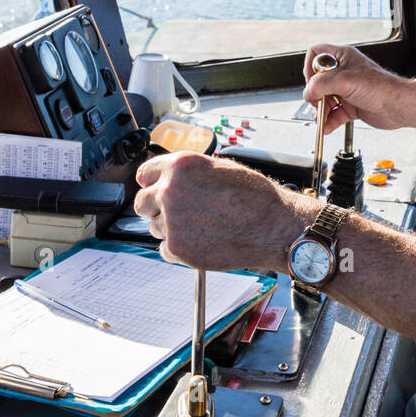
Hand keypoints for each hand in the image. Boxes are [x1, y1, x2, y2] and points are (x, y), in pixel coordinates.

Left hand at [133, 151, 313, 269]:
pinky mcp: (178, 248)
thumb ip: (189, 174)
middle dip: (155, 208)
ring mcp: (172, 221)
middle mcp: (171, 191)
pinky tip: (202, 241)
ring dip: (170, 228)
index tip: (155, 189)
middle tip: (177, 212)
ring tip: (201, 227)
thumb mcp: (221, 168)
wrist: (273, 227)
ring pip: (154, 227)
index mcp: (180, 166)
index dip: (152, 183)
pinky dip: (180, 248)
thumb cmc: (255, 198)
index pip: (144, 173)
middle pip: (142, 203)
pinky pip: (165, 249)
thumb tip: (171, 180)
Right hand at [302, 44, 408, 134]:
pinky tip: (327, 126)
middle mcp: (344, 72)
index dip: (310, 67)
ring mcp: (347, 90)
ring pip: (324, 100)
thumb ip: (321, 84)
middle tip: (318, 102)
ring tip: (322, 118)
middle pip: (317, 82)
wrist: (398, 107)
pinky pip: (333, 114)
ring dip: (320, 111)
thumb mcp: (345, 80)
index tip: (311, 81)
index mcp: (343, 57)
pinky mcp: (351, 106)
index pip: (317, 54)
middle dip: (315, 95)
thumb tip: (308, 92)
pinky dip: (328, 121)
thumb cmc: (382, 87)